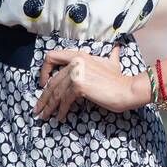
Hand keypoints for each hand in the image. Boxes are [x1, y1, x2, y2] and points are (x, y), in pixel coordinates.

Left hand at [33, 42, 147, 120]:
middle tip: (38, 109)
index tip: (43, 83)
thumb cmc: (119, 79)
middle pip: (52, 81)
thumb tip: (116, 48)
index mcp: (79, 55)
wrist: (128, 89)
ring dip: (49, 107)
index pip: (52, 56)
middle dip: (43, 97)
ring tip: (45, 116)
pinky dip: (61, 111)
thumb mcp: (112, 63)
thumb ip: (111, 55)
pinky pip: (65, 101)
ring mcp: (77, 73)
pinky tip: (60, 118)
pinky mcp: (79, 86)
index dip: (44, 70)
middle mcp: (76, 61)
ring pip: (56, 92)